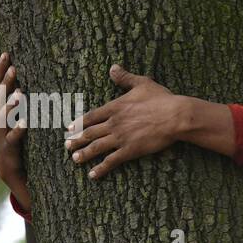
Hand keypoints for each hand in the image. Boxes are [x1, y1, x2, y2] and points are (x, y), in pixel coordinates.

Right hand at [0, 52, 30, 208]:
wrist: (5, 171)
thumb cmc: (7, 138)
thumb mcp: (2, 115)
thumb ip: (0, 95)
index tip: (6, 53)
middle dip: (5, 83)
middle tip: (14, 67)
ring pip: (4, 117)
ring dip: (11, 105)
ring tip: (20, 94)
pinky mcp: (7, 150)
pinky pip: (13, 139)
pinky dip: (18, 130)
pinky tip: (25, 123)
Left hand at [66, 65, 185, 179]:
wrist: (175, 116)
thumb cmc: (161, 99)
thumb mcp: (142, 83)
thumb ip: (125, 77)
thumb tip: (113, 67)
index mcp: (114, 107)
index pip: (90, 116)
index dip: (78, 123)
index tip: (69, 128)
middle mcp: (113, 123)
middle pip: (89, 133)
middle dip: (76, 140)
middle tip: (67, 146)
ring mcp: (120, 138)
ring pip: (96, 147)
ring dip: (84, 154)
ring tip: (75, 159)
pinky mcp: (130, 150)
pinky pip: (111, 161)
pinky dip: (100, 168)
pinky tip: (92, 175)